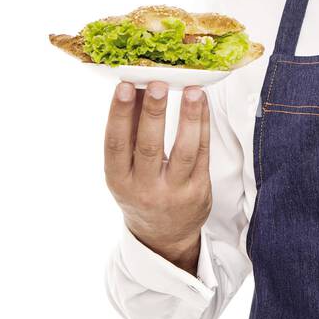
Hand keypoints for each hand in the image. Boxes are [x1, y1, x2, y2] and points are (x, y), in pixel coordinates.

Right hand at [104, 80, 211, 270]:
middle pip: (149, 147)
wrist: (163, 235)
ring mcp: (174, 191)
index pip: (115, 145)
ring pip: (183, 152)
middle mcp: (144, 188)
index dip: (119, 114)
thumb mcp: (124, 170)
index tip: (125, 86)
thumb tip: (135, 86)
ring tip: (192, 90)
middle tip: (158, 83)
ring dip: (188, 118)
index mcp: (118, 181)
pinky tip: (202, 104)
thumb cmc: (140, 191)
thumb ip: (129, 133)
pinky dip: (203, 126)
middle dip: (153, 113)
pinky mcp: (198, 190)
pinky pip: (203, 154)